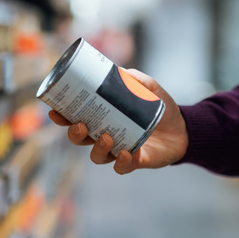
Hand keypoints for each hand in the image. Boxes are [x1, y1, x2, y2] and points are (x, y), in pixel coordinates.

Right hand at [47, 68, 187, 174]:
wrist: (183, 127)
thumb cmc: (159, 107)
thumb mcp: (148, 87)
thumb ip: (134, 78)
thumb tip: (118, 70)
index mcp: (102, 118)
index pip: (75, 119)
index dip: (62, 117)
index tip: (55, 111)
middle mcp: (105, 136)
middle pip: (80, 140)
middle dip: (74, 134)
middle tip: (80, 125)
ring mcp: (118, 150)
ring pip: (97, 156)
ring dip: (97, 148)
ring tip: (106, 138)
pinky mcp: (134, 161)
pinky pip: (122, 167)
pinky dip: (121, 162)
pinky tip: (125, 153)